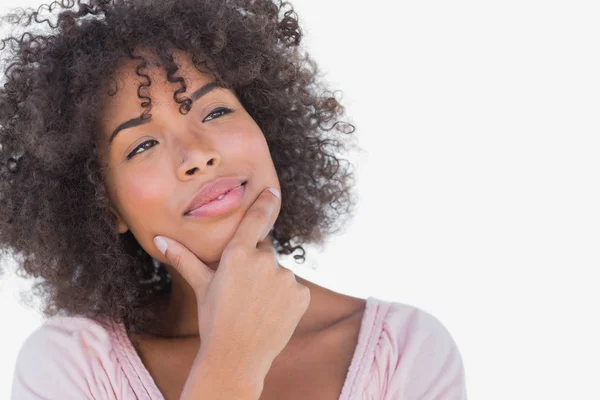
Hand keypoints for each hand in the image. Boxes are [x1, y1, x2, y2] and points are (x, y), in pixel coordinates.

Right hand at [153, 187, 310, 377]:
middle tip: (244, 291)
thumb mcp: (201, 286)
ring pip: (279, 273)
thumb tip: (160, 239)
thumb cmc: (214, 320)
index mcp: (238, 253)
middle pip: (264, 252)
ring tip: (255, 306)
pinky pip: (294, 290)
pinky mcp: (301, 294)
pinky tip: (271, 314)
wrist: (237, 357)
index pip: (256, 219)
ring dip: (271, 283)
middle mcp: (264, 260)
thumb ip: (184, 258)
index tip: (272, 191)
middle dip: (257, 265)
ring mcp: (285, 277)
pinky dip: (286, 298)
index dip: (265, 203)